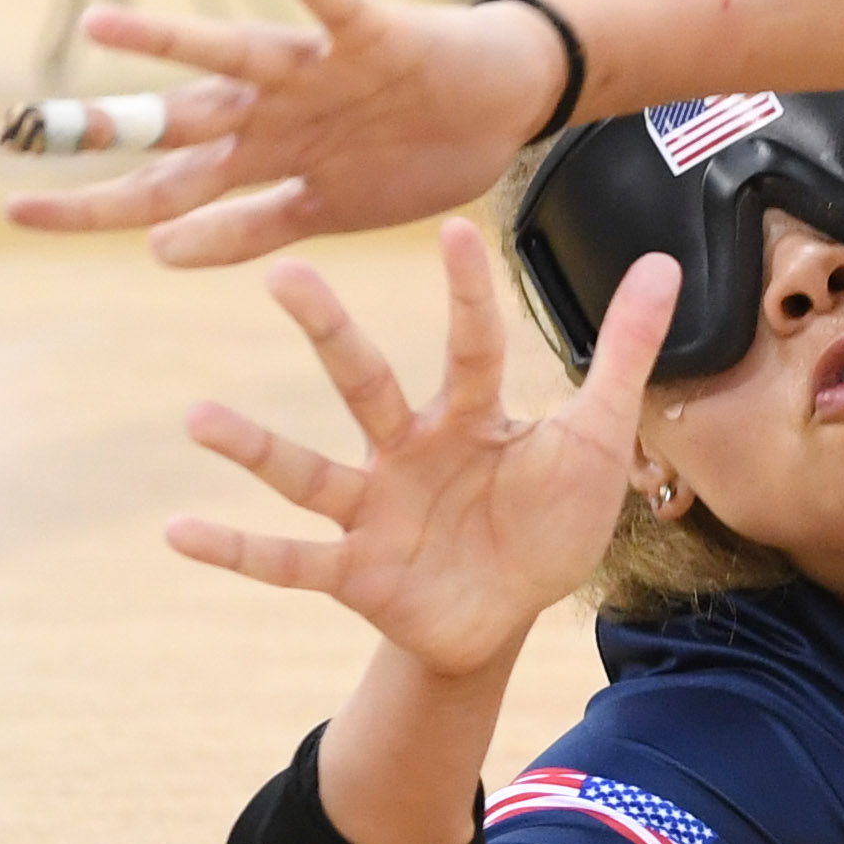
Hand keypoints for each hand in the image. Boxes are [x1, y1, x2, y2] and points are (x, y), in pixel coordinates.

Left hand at [2, 0, 563, 263]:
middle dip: (103, 133)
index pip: (159, 187)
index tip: (19, 210)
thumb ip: (247, 229)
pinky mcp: (373, 39)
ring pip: (233, 58)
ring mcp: (318, 74)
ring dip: (169, 44)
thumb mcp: (325, 212)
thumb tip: (158, 253)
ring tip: (101, 27)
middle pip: (176, 127)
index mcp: (259, 157)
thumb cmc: (413, 150)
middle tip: (21, 134)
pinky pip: (333, 7)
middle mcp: (271, 111)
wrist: (502, 98)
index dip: (92, 204)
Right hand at [163, 222, 677, 680]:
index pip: (471, 346)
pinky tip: (179, 533)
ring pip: (309, 471)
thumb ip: (622, 351)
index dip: (468, 295)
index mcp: (469, 414)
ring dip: (255, 448)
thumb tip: (665, 261)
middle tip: (285, 271)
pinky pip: (288, 561)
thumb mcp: (595, 435)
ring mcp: (374, 509)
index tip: (454, 228)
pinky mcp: (354, 572)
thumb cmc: (545, 515)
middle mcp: (408, 449)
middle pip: (365, 383)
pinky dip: (236, 550)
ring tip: (198, 416)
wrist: (508, 615)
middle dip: (328, 332)